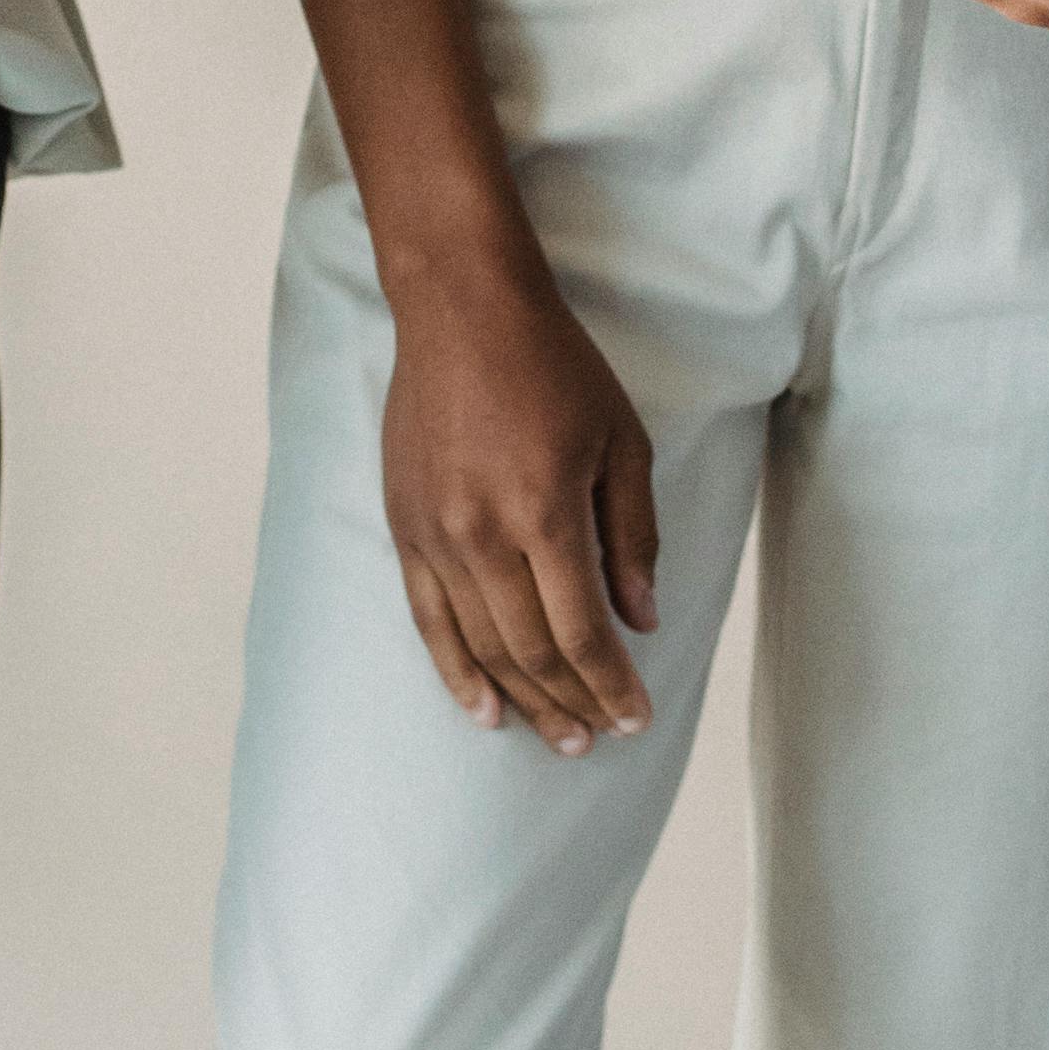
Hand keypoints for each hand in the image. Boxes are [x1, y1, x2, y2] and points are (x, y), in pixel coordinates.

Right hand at [377, 260, 661, 747]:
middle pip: (532, 651)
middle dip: (573, 704)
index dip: (612, 684)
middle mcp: (484, 535)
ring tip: (557, 738)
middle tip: (600, 740)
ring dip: (523, 701)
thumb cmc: (554, 366)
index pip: (583, 630)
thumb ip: (632, 536)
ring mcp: (437, 535)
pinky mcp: (406, 528)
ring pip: (481, 645)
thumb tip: (642, 619)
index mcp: (546, 511)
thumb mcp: (622, 441)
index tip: (638, 717)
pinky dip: (456, 672)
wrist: (461, 310)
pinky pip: (429, 620)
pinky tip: (484, 710)